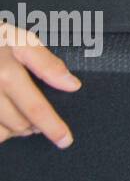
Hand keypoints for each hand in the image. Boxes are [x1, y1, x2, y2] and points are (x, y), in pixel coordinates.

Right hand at [0, 22, 79, 147]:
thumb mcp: (20, 41)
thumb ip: (46, 63)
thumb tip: (72, 85)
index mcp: (5, 74)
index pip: (35, 108)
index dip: (53, 126)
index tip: (65, 139)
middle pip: (19, 123)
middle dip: (35, 125)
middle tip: (39, 119)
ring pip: (1, 133)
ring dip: (15, 130)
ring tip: (22, 118)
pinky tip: (4, 119)